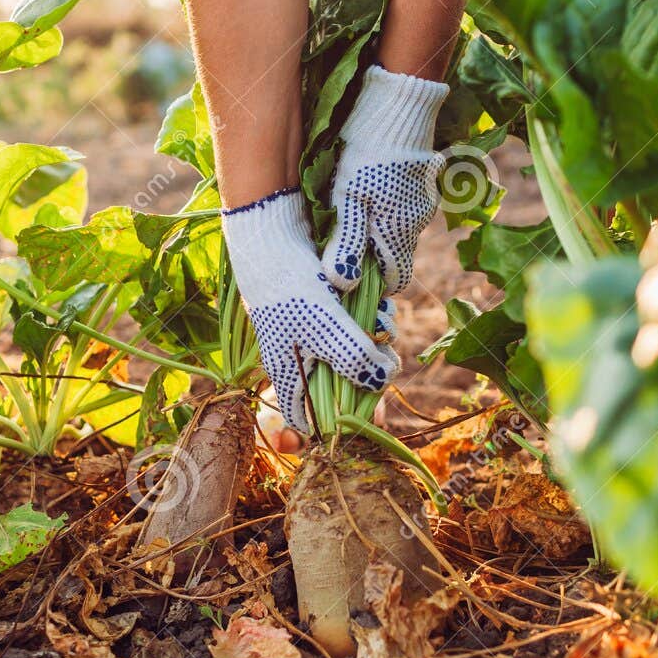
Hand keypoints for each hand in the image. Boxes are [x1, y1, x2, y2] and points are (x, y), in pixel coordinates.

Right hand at [223, 188, 399, 434]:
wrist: (270, 231)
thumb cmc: (290, 286)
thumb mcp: (326, 327)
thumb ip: (355, 359)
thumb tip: (383, 381)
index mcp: (287, 374)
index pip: (304, 419)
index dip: (331, 427)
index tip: (364, 418)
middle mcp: (297, 357)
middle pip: (340, 384)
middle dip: (369, 370)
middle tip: (387, 353)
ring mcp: (310, 332)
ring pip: (352, 350)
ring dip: (375, 338)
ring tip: (385, 318)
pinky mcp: (323, 308)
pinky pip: (352, 324)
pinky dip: (369, 317)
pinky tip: (381, 304)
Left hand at [321, 65, 449, 294]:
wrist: (400, 106)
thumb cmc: (369, 154)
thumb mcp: (348, 197)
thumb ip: (346, 242)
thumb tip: (342, 285)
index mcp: (399, 233)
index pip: (395, 279)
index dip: (375, 284)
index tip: (350, 275)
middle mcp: (417, 222)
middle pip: (394, 253)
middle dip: (370, 254)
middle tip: (338, 239)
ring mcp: (422, 200)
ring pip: (397, 228)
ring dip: (374, 227)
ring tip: (347, 207)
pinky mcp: (421, 180)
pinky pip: (402, 205)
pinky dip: (384, 206)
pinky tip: (365, 187)